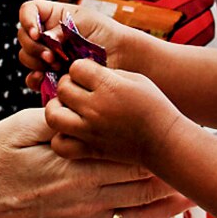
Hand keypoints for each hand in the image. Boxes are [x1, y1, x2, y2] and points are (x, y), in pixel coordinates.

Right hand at [0, 109, 190, 217]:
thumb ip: (56, 119)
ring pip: (135, 216)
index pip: (129, 159)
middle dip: (170, 178)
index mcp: (76, 167)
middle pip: (140, 188)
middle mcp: (84, 198)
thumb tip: (80, 103)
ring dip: (165, 209)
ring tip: (190, 200)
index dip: (157, 151)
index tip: (177, 138)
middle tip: (196, 167)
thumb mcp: (21, 127)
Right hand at [18, 0, 137, 91]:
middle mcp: (45, 35)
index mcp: (52, 16)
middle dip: (34, 47)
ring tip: (57, 66)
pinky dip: (33, 79)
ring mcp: (46, 55)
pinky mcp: (49, 75)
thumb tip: (44, 37)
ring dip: (36, 61)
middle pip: (23, 37)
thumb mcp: (84, 20)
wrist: (120, 57)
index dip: (27, 21)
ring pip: (25, 56)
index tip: (37, 33)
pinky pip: (32, 78)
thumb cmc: (105, 33)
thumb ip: (60, 27)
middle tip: (52, 56)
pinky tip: (43, 78)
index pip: (28, 11)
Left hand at [45, 60, 185, 167]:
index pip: (76, 68)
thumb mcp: (135, 79)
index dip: (80, 69)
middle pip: (62, 88)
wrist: (164, 140)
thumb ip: (107, 74)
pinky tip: (71, 131)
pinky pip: (60, 144)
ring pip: (52, 115)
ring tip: (67, 108)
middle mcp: (95, 107)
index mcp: (108, 86)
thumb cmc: (153, 106)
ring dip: (56, 108)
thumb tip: (85, 73)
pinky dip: (61, 137)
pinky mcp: (90, 150)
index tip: (88, 75)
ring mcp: (90, 130)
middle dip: (67, 85)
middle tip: (77, 90)